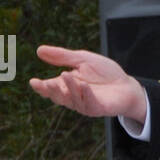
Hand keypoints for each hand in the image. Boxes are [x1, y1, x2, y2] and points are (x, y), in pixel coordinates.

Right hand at [28, 44, 146, 122]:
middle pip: (58, 97)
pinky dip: (86, 94)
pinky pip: (89, 104)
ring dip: (69, 87)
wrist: (127, 85)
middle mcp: (73, 97)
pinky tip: (84, 86)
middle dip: (51, 91)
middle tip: (46, 83)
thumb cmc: (105, 73)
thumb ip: (62, 57)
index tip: (32, 81)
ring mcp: (85, 104)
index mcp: (67, 85)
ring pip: (72, 100)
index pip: (50, 88)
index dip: (41, 87)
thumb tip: (38, 50)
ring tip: (65, 74)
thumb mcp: (82, 59)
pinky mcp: (98, 109)